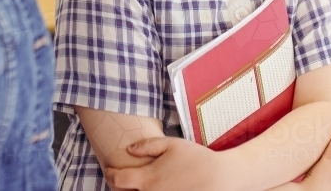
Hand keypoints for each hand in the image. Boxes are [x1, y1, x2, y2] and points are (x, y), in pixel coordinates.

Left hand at [104, 137, 223, 190]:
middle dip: (119, 186)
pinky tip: (156, 188)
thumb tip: (129, 149)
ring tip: (140, 185)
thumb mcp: (172, 144)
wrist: (220, 178)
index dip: (110, 173)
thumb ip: (148, 145)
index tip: (110, 169)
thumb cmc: (197, 158)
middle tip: (123, 179)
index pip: (117, 179)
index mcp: (148, 179)